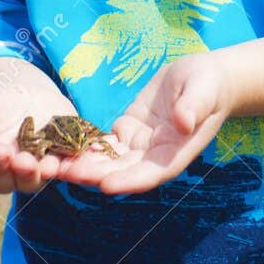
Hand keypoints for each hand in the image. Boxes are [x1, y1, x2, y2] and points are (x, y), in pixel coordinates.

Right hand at [0, 64, 76, 195]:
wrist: (25, 93)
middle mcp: (5, 172)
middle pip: (2, 180)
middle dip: (3, 168)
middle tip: (4, 153)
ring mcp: (33, 169)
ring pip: (32, 179)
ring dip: (34, 173)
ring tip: (39, 162)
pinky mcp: (59, 160)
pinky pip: (63, 168)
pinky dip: (65, 168)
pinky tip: (65, 159)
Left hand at [51, 53, 233, 195]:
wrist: (205, 78)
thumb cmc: (209, 85)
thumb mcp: (203, 90)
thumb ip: (193, 106)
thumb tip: (183, 122)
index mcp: (176, 152)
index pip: (151, 173)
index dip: (128, 181)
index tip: (106, 185)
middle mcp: (155, 155)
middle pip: (122, 171)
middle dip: (94, 174)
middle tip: (65, 173)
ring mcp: (140, 145)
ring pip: (108, 160)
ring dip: (82, 163)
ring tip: (54, 164)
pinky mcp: (128, 130)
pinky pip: (104, 142)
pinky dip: (84, 145)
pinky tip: (61, 144)